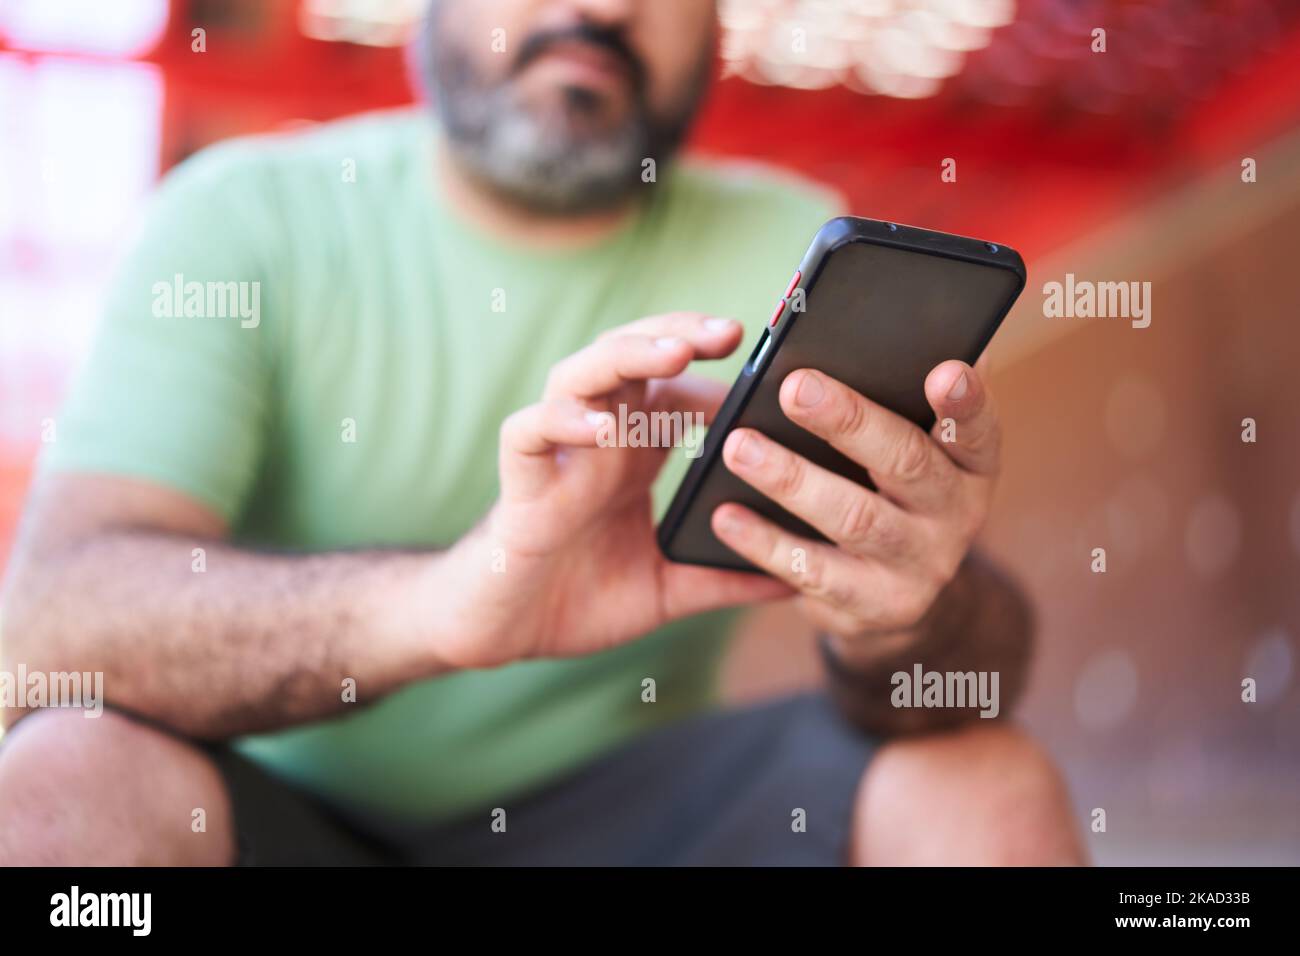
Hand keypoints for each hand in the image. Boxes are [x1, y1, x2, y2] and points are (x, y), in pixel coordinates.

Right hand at [436, 312, 790, 667]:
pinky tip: (602, 427)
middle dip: (679, 333)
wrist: (504, 636)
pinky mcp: (521, 483)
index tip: (775, 374)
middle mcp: (598, 441)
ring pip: (581, 374)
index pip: (679, 388)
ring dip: (627, 355)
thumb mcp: (668, 591)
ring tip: (674, 353)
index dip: (722, 375)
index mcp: (635, 453)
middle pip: (632, 355)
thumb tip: (796, 585)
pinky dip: (562, 420)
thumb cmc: (578, 600)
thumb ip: (722, 580)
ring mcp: (557, 456)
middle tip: (732, 331)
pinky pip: (529, 432)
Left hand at [710, 359, 999, 649]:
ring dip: (792, 480)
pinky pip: (814, 574)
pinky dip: (766, 543)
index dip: (964, 399)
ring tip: (739, 447)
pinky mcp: (875, 607)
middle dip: (850, 423)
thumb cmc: (891, 483)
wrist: (894, 587)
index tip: (942, 369)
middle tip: (794, 387)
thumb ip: (899, 387)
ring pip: (856, 519)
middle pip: (908, 463)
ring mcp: (921, 566)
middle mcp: (958, 513)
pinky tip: (725, 515)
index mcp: (970, 460)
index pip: (976, 424)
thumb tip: (879, 322)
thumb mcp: (912, 439)